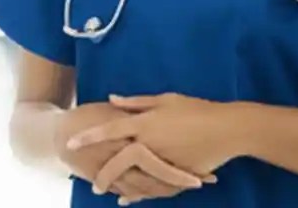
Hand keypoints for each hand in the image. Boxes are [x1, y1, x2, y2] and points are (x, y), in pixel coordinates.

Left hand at [67, 93, 246, 191]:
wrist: (227, 130)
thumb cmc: (196, 109)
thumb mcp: (165, 100)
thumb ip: (136, 103)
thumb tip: (112, 99)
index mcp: (146, 122)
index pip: (109, 129)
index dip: (89, 136)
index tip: (70, 142)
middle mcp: (151, 144)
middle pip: (119, 161)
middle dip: (102, 173)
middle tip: (90, 181)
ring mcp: (163, 162)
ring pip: (134, 179)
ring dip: (119, 186)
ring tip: (106, 191)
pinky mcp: (175, 177)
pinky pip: (152, 189)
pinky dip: (139, 194)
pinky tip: (128, 199)